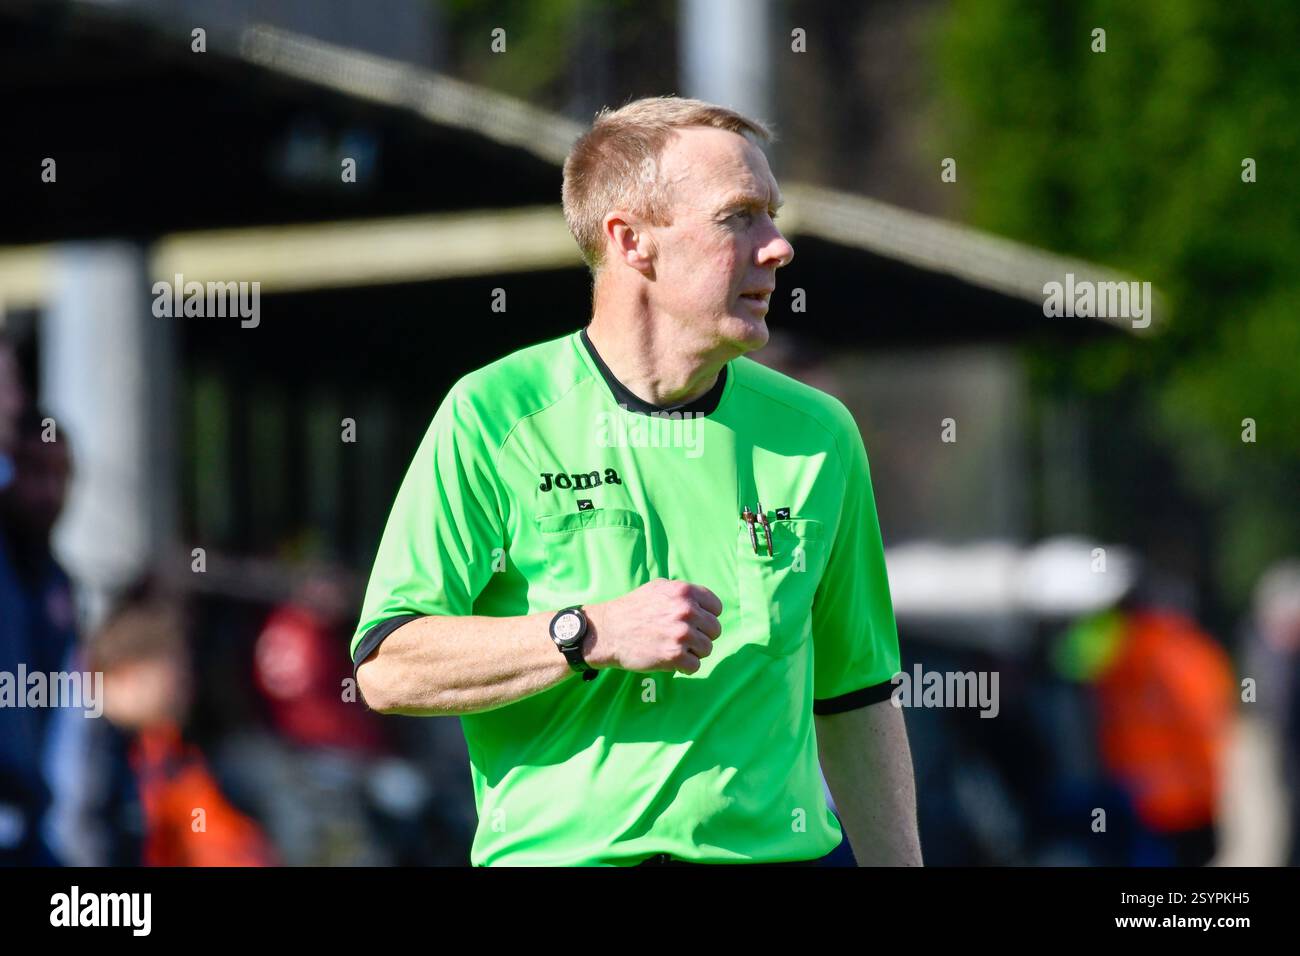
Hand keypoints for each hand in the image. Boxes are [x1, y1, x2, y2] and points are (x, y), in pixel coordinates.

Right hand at [583, 578, 723, 673]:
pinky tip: (672, 660)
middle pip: (714, 630)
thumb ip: (682, 592)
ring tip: (676, 648)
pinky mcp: (674, 656)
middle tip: (683, 638)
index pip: (716, 608)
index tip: (696, 623)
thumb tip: (704, 603)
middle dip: (701, 635)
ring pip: (707, 648)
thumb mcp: (658, 587)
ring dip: (694, 652)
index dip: (707, 616)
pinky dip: (685, 666)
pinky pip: (695, 665)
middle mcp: (686, 611)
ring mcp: (681, 634)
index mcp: (684, 592)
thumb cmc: (632, 609)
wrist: (607, 631)